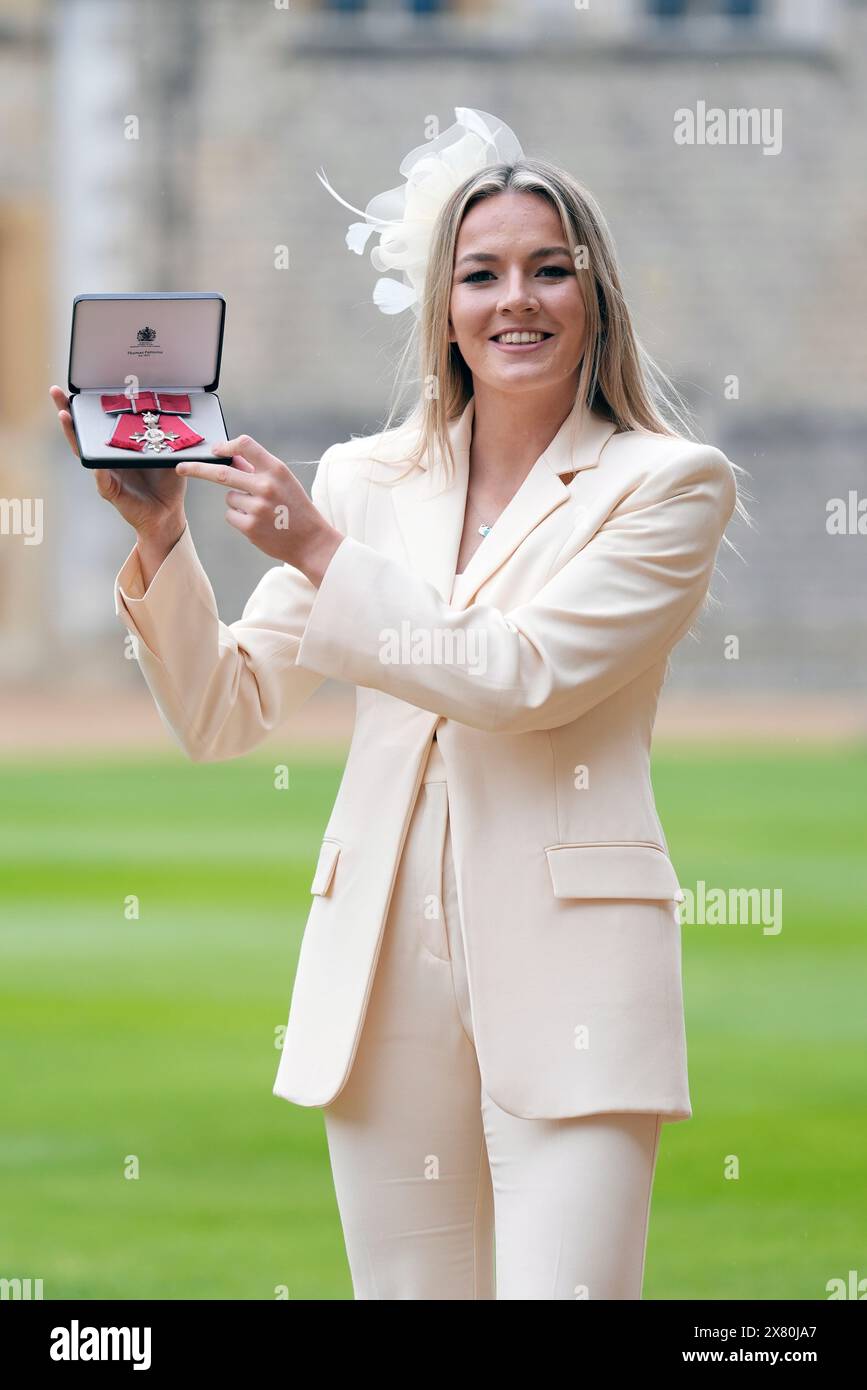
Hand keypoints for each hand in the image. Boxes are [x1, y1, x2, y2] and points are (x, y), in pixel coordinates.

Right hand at [49, 385, 186, 538]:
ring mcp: (105, 473)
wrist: (168, 512)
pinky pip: (103, 480)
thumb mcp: (168, 452)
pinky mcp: (110, 491)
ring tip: (64, 415)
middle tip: (56, 391)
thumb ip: (166, 435)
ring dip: (74, 434)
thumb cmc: (166, 481)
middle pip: (82, 432)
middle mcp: (107, 457)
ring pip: (84, 453)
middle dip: (66, 411)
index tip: (76, 385)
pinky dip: (99, 472)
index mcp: (118, 446)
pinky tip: (95, 464)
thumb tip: (170, 410)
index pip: (100, 422)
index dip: (87, 406)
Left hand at [175, 434, 343, 585]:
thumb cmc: (296, 508)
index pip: (245, 445)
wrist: (312, 542)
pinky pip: (230, 515)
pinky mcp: (250, 526)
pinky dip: (239, 518)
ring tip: (261, 512)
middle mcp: (266, 486)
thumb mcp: (283, 483)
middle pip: (222, 472)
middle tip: (181, 468)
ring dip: (238, 502)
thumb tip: (230, 457)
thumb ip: (258, 470)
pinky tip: (258, 524)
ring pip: (229, 497)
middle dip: (197, 469)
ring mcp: (257, 507)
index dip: (226, 446)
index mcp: (276, 470)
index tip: (214, 451)